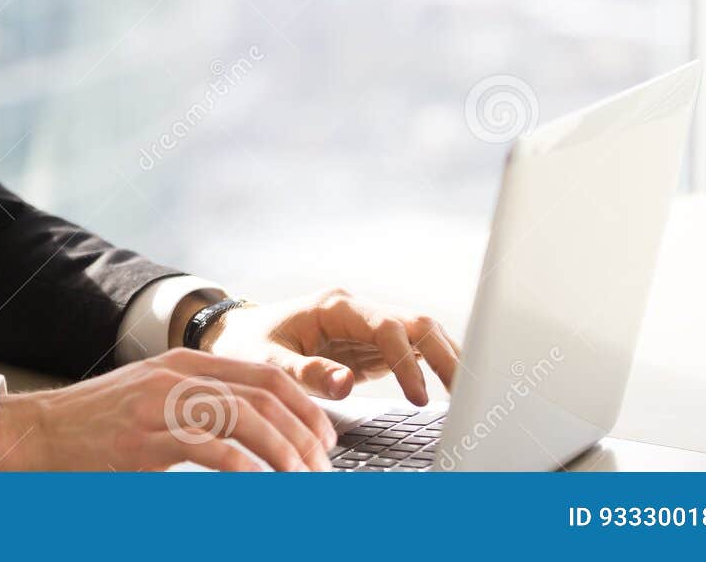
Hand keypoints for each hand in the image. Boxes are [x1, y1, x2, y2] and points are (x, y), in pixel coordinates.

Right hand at [0, 347, 336, 470]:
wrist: (40, 431)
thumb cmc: (98, 423)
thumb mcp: (153, 398)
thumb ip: (199, 404)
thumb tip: (254, 432)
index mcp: (186, 362)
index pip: (265, 373)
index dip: (306, 405)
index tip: (326, 437)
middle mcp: (178, 375)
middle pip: (265, 394)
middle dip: (304, 434)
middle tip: (322, 469)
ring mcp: (161, 404)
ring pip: (245, 418)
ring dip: (284, 453)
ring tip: (301, 481)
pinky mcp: (145, 438)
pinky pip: (209, 448)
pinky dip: (245, 468)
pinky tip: (261, 484)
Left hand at [197, 289, 460, 404]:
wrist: (237, 335)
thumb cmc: (247, 344)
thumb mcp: (266, 361)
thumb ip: (305, 372)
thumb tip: (346, 385)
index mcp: (334, 306)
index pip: (386, 326)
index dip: (406, 362)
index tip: (419, 398)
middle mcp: (357, 311)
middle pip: (416, 323)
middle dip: (444, 355)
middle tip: (466, 394)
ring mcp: (367, 327)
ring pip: (421, 335)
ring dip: (446, 360)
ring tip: (468, 396)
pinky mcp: (371, 348)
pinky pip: (412, 353)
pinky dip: (433, 369)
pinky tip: (450, 391)